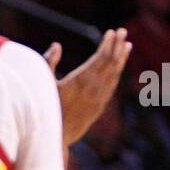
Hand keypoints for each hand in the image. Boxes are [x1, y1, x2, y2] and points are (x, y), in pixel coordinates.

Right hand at [45, 28, 131, 145]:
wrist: (55, 138)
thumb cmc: (44, 109)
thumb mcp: (42, 84)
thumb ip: (49, 63)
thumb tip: (57, 45)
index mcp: (82, 80)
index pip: (101, 57)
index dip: (108, 44)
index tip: (113, 32)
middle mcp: (95, 88)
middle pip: (112, 63)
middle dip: (118, 46)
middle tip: (123, 31)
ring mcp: (99, 98)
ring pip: (115, 74)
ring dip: (121, 59)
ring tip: (127, 46)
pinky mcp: (99, 107)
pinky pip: (112, 86)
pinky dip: (117, 74)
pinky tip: (118, 69)